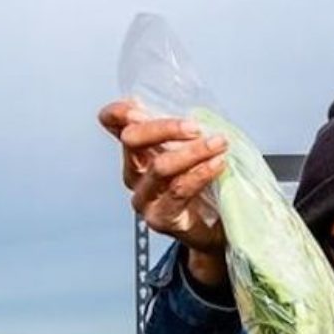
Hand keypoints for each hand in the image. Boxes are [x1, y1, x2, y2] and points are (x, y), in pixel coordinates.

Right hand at [98, 98, 229, 283]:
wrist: (216, 230)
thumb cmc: (205, 186)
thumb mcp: (194, 151)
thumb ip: (188, 132)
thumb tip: (200, 109)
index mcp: (137, 152)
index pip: (114, 126)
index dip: (118, 112)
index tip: (139, 103)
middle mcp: (134, 174)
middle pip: (132, 140)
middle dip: (165, 128)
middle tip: (196, 127)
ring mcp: (143, 198)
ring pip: (159, 166)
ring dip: (193, 151)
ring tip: (218, 144)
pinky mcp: (160, 218)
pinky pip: (178, 190)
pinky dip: (200, 173)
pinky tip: (217, 164)